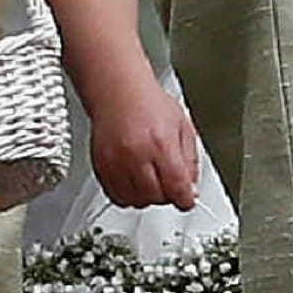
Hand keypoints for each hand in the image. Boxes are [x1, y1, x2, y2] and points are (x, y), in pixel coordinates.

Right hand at [89, 74, 201, 210]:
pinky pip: (116, 196)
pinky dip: (127, 194)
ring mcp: (116, 162)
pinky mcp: (101, 166)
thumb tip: (191, 189)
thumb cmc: (149, 104)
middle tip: (168, 183)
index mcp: (161, 144)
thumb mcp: (183, 127)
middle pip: (156, 197)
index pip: (177, 188)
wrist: (118, 91)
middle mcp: (136, 155)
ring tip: (150, 179)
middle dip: (166, 195)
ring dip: (146, 196)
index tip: (187, 198)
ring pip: (135, 201)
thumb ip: (190, 161)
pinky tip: (134, 180)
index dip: (186, 198)